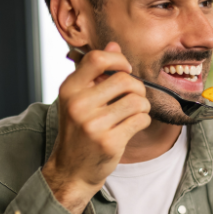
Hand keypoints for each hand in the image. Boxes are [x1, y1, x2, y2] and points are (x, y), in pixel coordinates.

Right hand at [42, 42, 150, 213]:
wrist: (72, 169)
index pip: (98, 59)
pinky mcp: (110, 141)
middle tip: (133, 98)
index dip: (119, 60)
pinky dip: (142, 121)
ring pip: (138, 101)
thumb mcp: (80, 99)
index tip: (125, 70)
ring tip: (132, 114)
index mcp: (70, 89)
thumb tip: (114, 44)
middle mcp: (79, 105)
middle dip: (137, 88)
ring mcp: (94, 124)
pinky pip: (142, 120)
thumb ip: (96, 71)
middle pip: (126, 80)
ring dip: (142, 107)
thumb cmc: (79, 130)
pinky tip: (131, 126)